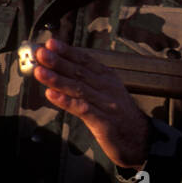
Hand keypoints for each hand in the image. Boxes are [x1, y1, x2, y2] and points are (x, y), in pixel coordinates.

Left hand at [32, 38, 150, 168]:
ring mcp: (106, 104)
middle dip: (58, 61)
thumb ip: (87, 82)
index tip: (51, 42)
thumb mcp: (107, 93)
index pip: (86, 61)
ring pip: (79, 89)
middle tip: (40, 53)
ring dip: (58, 79)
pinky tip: (52, 95)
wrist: (141, 139)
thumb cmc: (119, 116)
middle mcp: (108, 88)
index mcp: (108, 78)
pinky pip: (82, 109)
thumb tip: (62, 70)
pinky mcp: (104, 122)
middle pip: (80, 72)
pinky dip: (66, 101)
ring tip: (40, 71)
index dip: (68, 51)